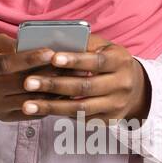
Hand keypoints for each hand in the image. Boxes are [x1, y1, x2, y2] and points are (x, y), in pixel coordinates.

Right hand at [0, 34, 93, 124]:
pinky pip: (31, 112)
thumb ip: (10, 43)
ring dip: (55, 91)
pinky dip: (48, 104)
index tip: (51, 52)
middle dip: (50, 74)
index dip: (29, 59)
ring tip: (74, 80)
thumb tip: (36, 44)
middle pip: (23, 83)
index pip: (7, 64)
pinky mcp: (3, 118)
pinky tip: (64, 94)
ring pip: (31, 100)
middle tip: (74, 65)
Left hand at [21, 33, 150, 123]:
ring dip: (51, 107)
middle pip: (85, 87)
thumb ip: (82, 44)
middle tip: (27, 83)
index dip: (75, 60)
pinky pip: (81, 118)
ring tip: (27, 105)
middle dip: (54, 85)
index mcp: (120, 61)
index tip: (52, 58)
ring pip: (80, 108)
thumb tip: (52, 42)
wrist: (135, 88)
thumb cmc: (108, 60)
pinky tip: (41, 111)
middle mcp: (122, 84)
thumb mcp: (102, 47)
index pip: (96, 61)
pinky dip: (60, 114)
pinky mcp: (108, 120)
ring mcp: (116, 105)